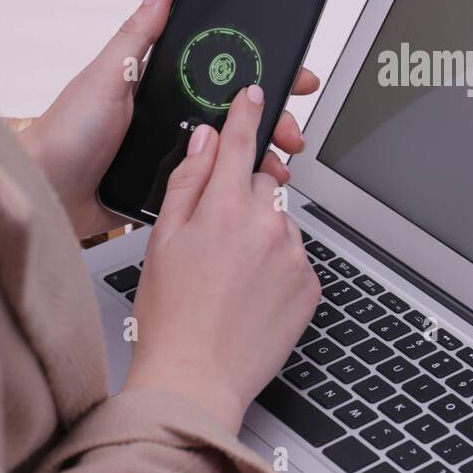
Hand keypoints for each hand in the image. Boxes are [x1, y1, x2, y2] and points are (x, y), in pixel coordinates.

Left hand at [19, 0, 320, 237]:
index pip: (223, 75)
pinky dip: (233, 190)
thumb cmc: (65, 132)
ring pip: (229, 154)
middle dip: (271, 121)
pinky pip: (209, 188)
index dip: (261, 75)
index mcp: (161, 86)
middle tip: (291, 130)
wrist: (44, 192)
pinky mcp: (167, 190)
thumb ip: (139, 34)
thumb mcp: (107, 75)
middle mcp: (171, 118)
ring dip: (258, 158)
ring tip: (276, 167)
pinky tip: (250, 193)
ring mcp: (171, 155)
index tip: (293, 77)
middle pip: (235, 116)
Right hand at [122, 86, 318, 431]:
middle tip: (214, 236)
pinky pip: (295, 257)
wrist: (197, 378)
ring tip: (229, 276)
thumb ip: (186, 182)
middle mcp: (265, 224)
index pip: (240, 142)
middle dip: (241, 196)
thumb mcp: (162, 240)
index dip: (246, 113)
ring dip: (259, 234)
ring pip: (278, 222)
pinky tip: (250, 293)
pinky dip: (277, 266)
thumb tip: (204, 140)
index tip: (254, 94)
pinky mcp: (311, 284)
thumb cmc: (171, 316)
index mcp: (223, 208)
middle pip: (260, 183)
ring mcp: (293, 254)